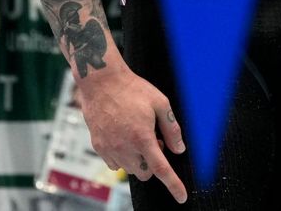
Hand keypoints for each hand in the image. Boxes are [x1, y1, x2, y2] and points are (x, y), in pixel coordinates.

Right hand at [77, 66, 187, 203]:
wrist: (101, 82)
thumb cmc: (132, 89)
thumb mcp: (160, 103)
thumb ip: (172, 129)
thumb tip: (179, 149)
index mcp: (142, 137)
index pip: (161, 169)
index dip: (173, 185)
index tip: (182, 197)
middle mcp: (124, 147)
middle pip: (145, 173)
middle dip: (153, 162)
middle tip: (154, 140)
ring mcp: (109, 149)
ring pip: (130, 169)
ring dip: (139, 160)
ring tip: (138, 135)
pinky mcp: (98, 147)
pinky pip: (115, 164)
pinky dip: (124, 157)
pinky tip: (125, 138)